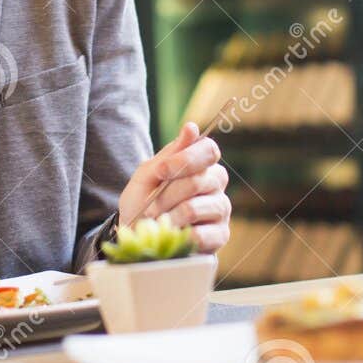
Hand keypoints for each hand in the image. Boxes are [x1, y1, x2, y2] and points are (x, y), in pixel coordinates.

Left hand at [117, 121, 231, 253]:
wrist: (140, 235)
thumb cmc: (145, 200)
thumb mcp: (148, 175)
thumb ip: (170, 153)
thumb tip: (192, 127)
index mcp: (203, 162)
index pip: (209, 150)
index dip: (185, 159)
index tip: (161, 172)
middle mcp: (217, 183)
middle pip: (197, 181)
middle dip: (165, 195)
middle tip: (149, 207)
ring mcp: (221, 209)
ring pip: (194, 208)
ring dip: (168, 216)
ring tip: (157, 222)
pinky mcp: (221, 235)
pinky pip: (200, 235)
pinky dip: (177, 236)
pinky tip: (172, 235)